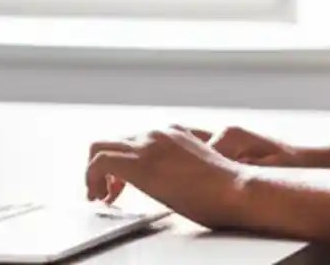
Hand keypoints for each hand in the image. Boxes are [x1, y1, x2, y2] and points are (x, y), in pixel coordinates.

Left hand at [97, 124, 300, 203]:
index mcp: (173, 133)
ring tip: (100, 197)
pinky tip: (101, 198)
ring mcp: (147, 145)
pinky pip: (98, 162)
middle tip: (108, 194)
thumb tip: (176, 183)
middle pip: (113, 141)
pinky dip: (92, 179)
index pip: (133, 140)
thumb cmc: (228, 189)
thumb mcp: (202, 169)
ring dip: (94, 174)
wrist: (238, 191)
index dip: (122, 166)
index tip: (121, 186)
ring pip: (100, 147)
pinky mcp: (139, 163)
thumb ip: (182, 167)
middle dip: (106, 169)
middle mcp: (157, 133)